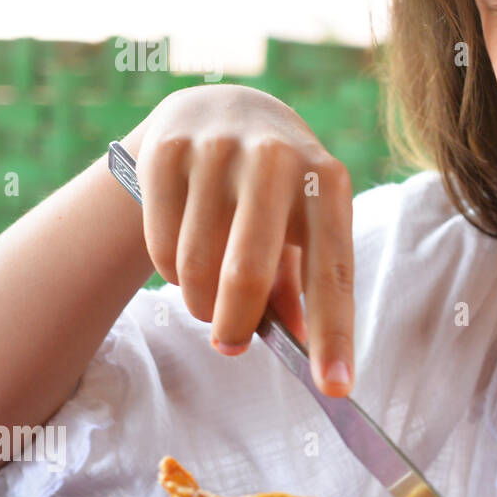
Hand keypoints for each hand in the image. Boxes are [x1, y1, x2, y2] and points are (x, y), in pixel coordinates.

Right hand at [124, 84, 354, 396]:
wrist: (222, 108)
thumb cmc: (277, 188)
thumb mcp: (303, 224)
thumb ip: (301, 286)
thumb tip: (302, 349)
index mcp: (328, 182)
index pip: (333, 272)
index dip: (333, 335)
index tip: (335, 388)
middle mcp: (279, 159)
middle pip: (248, 274)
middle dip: (236, 325)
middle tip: (232, 344)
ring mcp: (219, 149)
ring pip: (196, 267)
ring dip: (200, 301)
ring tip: (209, 292)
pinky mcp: (167, 148)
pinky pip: (160, 246)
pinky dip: (169, 271)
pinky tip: (183, 254)